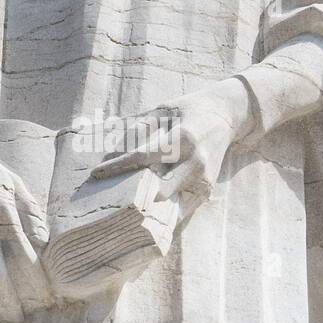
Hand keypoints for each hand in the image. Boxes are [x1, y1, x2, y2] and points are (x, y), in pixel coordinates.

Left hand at [90, 78, 254, 220]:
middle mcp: (196, 161)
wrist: (227, 115)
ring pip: (167, 201)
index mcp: (183, 138)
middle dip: (131, 194)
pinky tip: (141, 212)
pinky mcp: (206, 188)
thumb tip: (109, 151)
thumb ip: (137, 129)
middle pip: (155, 187)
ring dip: (144, 205)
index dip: (117, 166)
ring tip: (119, 209)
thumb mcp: (162, 110)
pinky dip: (161, 210)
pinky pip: (180, 206)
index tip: (95, 174)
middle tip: (104, 199)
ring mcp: (204, 178)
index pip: (142, 156)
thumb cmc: (188, 110)